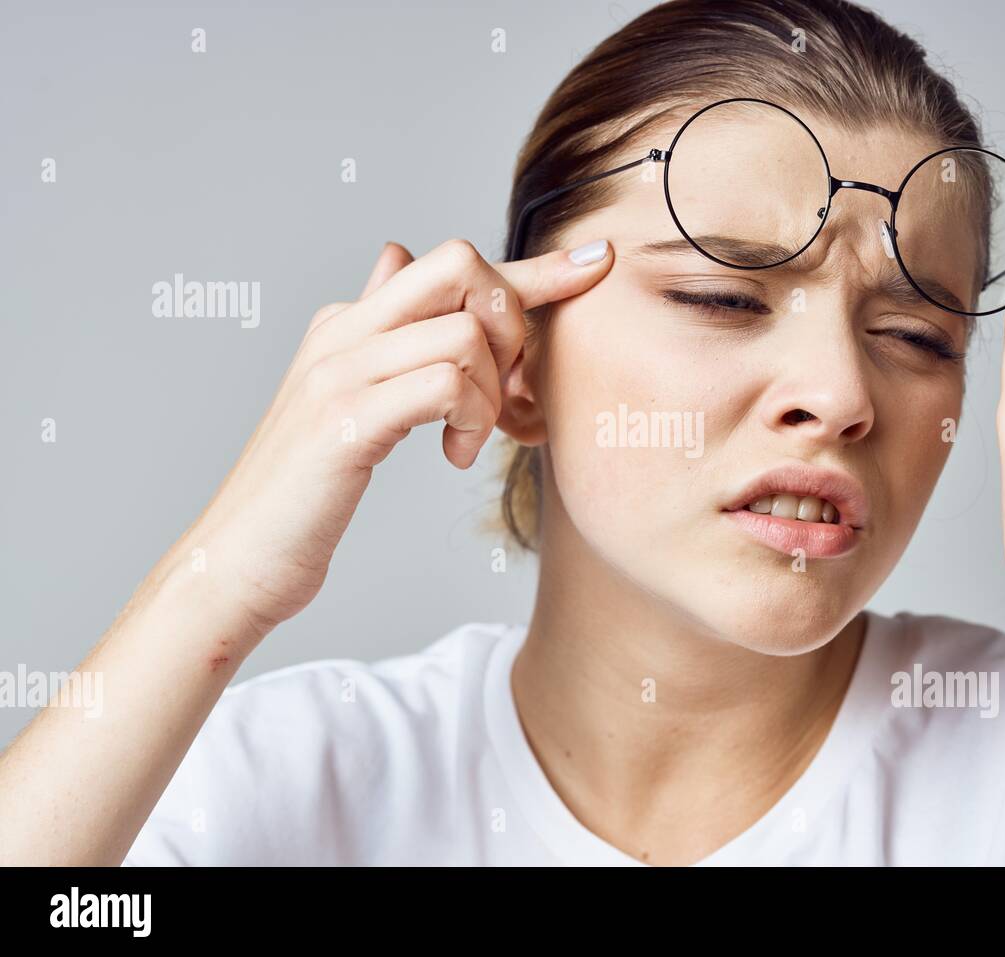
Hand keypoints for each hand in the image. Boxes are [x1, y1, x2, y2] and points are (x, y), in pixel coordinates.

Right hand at [180, 237, 611, 633]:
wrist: (239, 559)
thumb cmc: (306, 487)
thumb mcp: (347, 396)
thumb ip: (377, 329)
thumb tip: (395, 256)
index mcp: (349, 322)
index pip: (450, 266)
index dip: (533, 266)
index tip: (595, 262)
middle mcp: (342, 330)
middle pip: (459, 264)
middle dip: (512, 319)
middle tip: (505, 387)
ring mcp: (339, 371)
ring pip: (464, 332)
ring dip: (489, 392)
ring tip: (469, 439)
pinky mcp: (345, 420)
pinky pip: (444, 383)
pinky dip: (467, 418)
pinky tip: (451, 456)